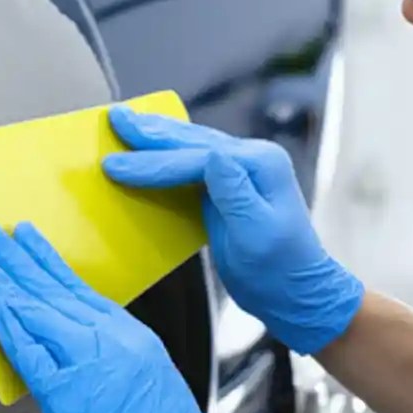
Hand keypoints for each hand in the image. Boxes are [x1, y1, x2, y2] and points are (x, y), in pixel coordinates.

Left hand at [0, 221, 248, 412]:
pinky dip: (10, 327)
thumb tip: (68, 339)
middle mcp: (114, 341)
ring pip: (40, 312)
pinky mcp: (69, 396)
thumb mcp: (146, 377)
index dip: (47, 260)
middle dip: (19, 258)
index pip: (80, 286)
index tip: (27, 240)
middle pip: (55, 289)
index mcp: (133, 334)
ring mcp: (91, 365)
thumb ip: (109, 351)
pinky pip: (30, 354)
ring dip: (7, 285)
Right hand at [102, 106, 364, 355]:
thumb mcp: (256, 235)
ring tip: (125, 121)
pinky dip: (165, 155)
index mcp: (260, 165)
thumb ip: (234, 193)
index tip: (114, 165)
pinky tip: (147, 146)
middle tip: (115, 118)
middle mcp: (252, 158)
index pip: (197, 158)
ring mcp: (241, 169)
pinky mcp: (229, 186)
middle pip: (192, 140)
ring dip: (156, 135)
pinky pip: (191, 163)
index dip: (154, 162)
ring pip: (191, 145)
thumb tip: (213, 155)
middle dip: (150, 132)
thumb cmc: (279, 271)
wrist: (297, 294)